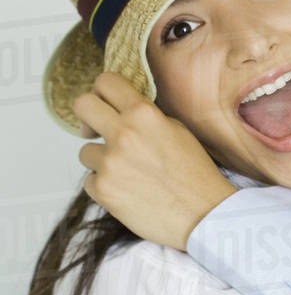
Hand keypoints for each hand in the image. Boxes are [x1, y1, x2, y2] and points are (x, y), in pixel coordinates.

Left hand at [75, 72, 235, 251]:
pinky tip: (128, 190)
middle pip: (82, 105)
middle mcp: (124, 134)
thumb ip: (147, 117)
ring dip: (101, 159)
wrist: (203, 213)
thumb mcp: (178, 131)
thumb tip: (121, 110)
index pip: (106, 82)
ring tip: (127, 171)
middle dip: (88, 116)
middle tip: (98, 129)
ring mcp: (110, 163)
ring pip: (85, 151)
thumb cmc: (195, 173)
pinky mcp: (103, 190)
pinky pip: (90, 180)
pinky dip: (105, 185)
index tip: (107, 103)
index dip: (104, 91)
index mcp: (145, 114)